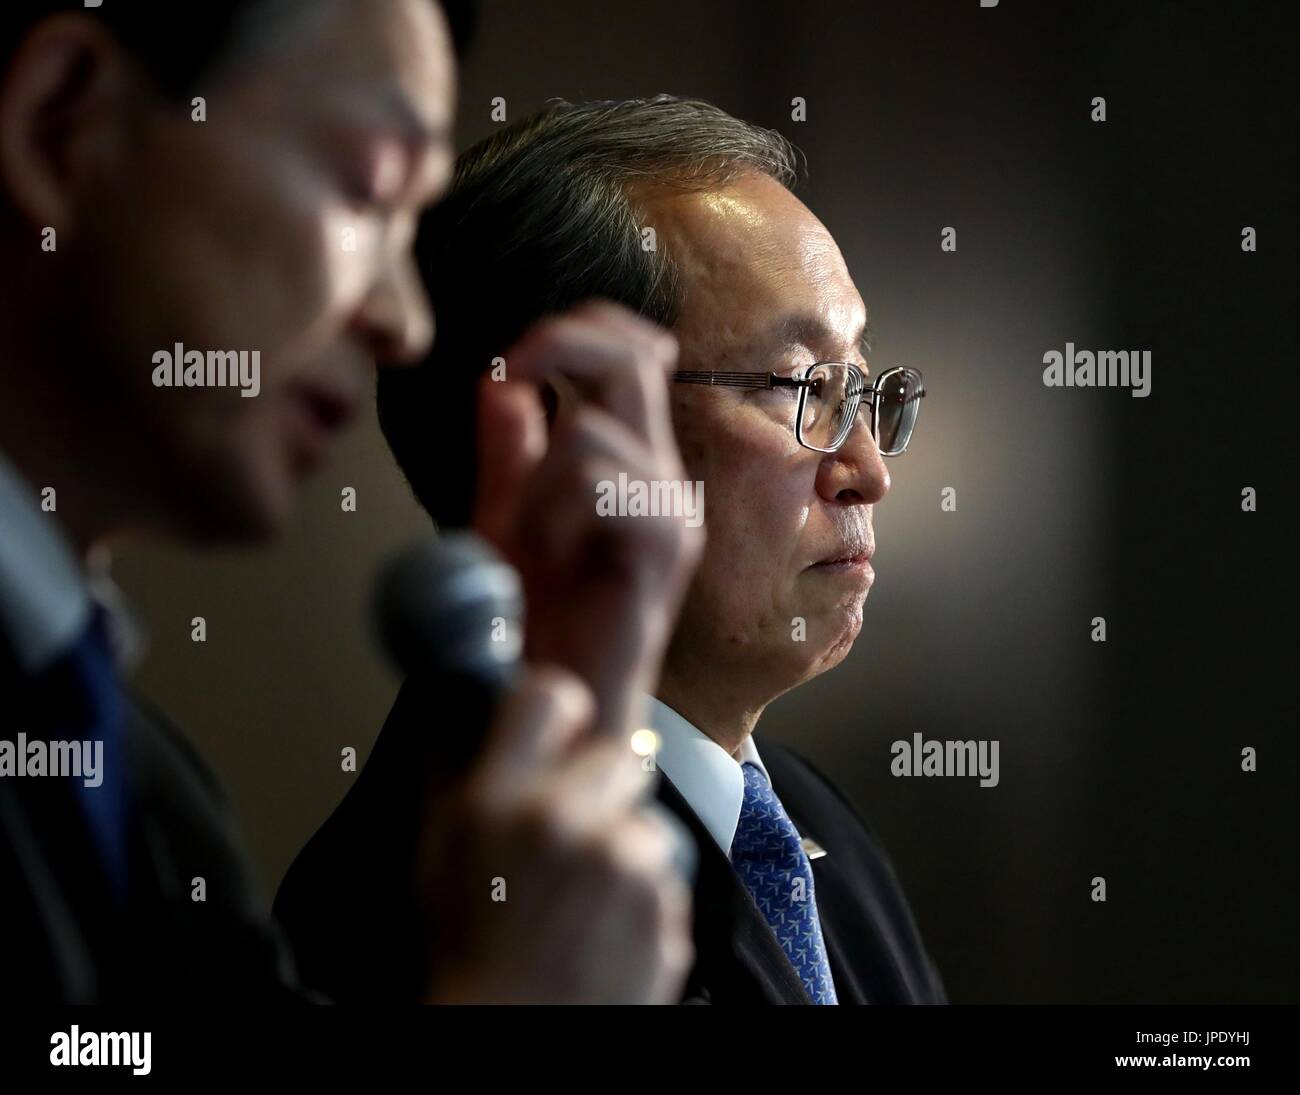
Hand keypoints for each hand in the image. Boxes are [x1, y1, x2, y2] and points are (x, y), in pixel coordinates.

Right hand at [420, 666, 692, 1003]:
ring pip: (646, 819)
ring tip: (585, 895)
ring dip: (625, 848)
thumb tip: (469, 695)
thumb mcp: (441, 849)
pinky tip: (604, 925)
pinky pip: (665, 873)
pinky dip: (644, 895)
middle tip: (576, 829)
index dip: (560, 708)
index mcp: (495, 799)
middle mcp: (558, 819)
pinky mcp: (660, 902)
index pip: (548, 696)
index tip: (562, 725)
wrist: (518, 1027)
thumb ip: (458, 767)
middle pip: (617, 753)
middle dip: (602, 786)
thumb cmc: (472, 944)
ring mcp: (617, 861)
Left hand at [471, 300, 704, 740]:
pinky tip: (548, 554)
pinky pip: (599, 481)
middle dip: (560, 346)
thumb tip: (500, 383)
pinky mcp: (664, 548)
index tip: (513, 361)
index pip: (632, 353)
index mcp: (631, 460)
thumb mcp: (506, 516)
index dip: (576, 331)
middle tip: (511, 375)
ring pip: (595, 431)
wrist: (553, 696)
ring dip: (536, 476)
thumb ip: (508, 452)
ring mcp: (670, 512)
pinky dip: (551, 508)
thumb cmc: (535, 618)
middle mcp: (661, 477)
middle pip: (635, 357)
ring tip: (528, 533)